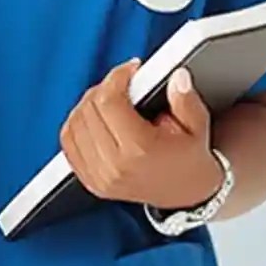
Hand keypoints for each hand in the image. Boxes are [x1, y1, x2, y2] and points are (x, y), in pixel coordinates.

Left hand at [60, 60, 224, 210]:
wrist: (187, 195)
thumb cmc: (191, 160)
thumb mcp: (196, 127)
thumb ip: (185, 99)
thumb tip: (176, 77)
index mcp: (139, 150)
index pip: (109, 101)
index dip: (117, 78)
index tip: (129, 70)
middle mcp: (114, 165)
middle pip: (89, 109)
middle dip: (104, 88)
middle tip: (121, 83)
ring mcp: (99, 176)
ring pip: (75, 123)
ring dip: (88, 104)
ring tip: (109, 99)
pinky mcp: (90, 180)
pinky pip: (68, 142)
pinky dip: (76, 124)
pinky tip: (93, 118)